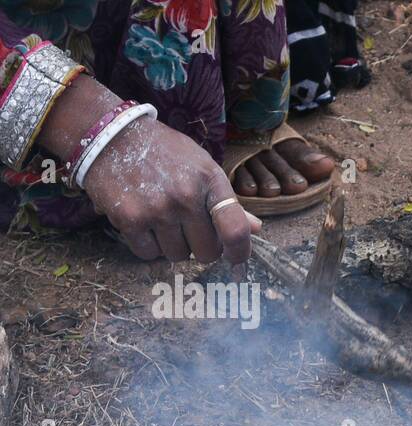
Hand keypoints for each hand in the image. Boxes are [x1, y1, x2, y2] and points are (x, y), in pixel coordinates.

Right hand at [81, 115, 258, 264]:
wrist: (112, 135)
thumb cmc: (165, 153)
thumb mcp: (202, 167)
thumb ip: (226, 201)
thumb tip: (256, 228)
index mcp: (210, 181)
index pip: (235, 230)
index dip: (240, 252)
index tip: (235, 259)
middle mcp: (186, 197)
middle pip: (207, 252)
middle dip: (201, 247)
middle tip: (189, 230)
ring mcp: (157, 209)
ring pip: (178, 256)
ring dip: (173, 246)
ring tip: (163, 220)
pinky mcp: (129, 219)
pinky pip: (149, 254)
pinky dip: (149, 246)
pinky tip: (144, 223)